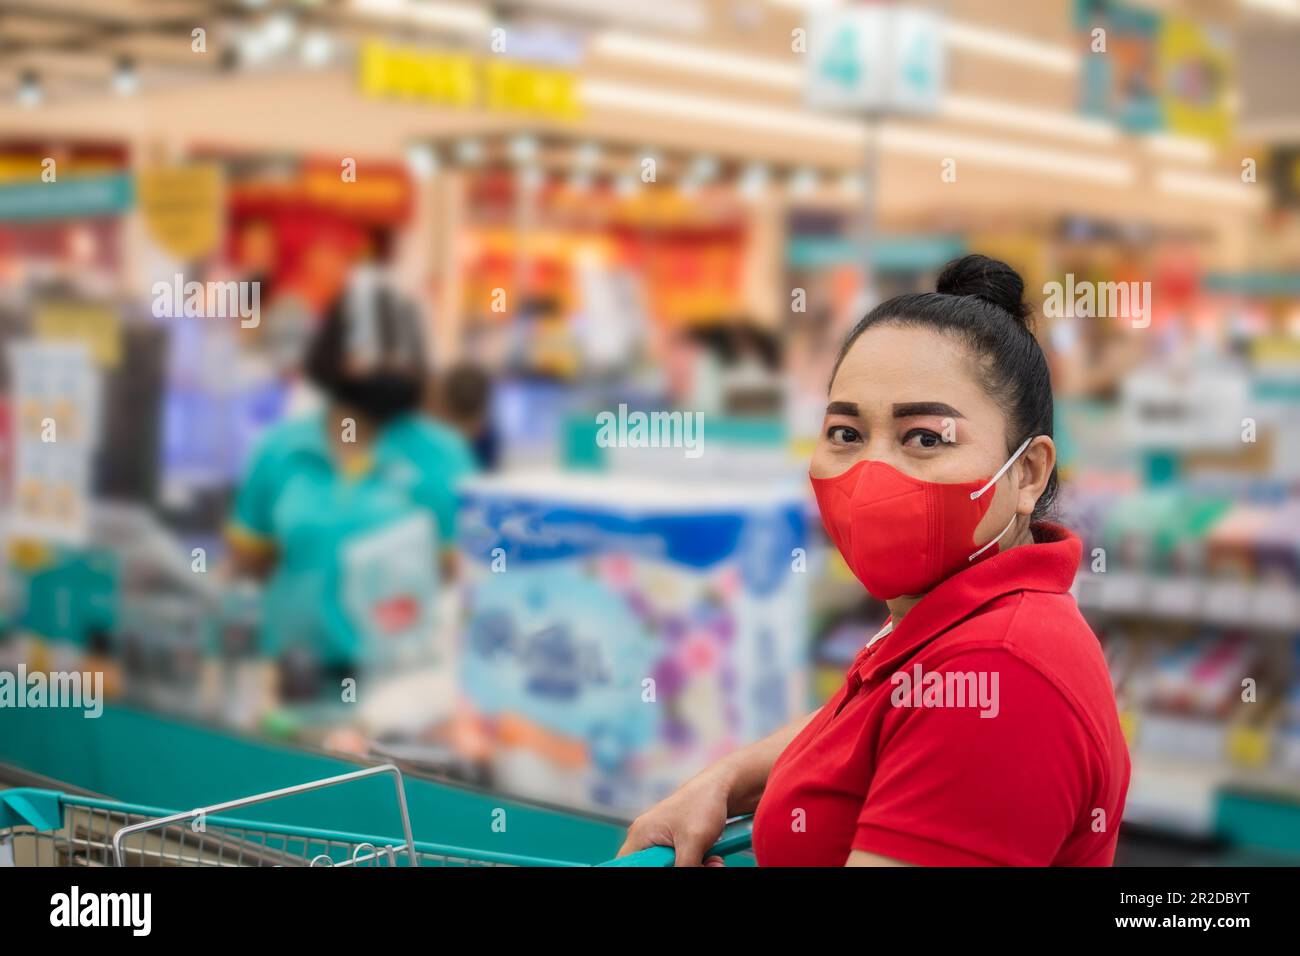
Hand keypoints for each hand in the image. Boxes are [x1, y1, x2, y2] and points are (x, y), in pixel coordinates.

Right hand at [617, 764, 733, 866]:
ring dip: (693, 867)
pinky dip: (696, 864)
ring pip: (670, 867)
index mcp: (640, 835)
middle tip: (702, 865)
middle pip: (653, 867)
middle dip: (679, 870)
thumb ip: (684, 867)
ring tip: (712, 861)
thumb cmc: (703, 805)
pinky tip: (711, 857)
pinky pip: (679, 863)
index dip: (642, 869)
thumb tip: (685, 876)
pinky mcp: (673, 844)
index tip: (667, 865)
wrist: (720, 789)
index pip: (627, 864)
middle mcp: (645, 838)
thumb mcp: (693, 842)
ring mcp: (659, 841)